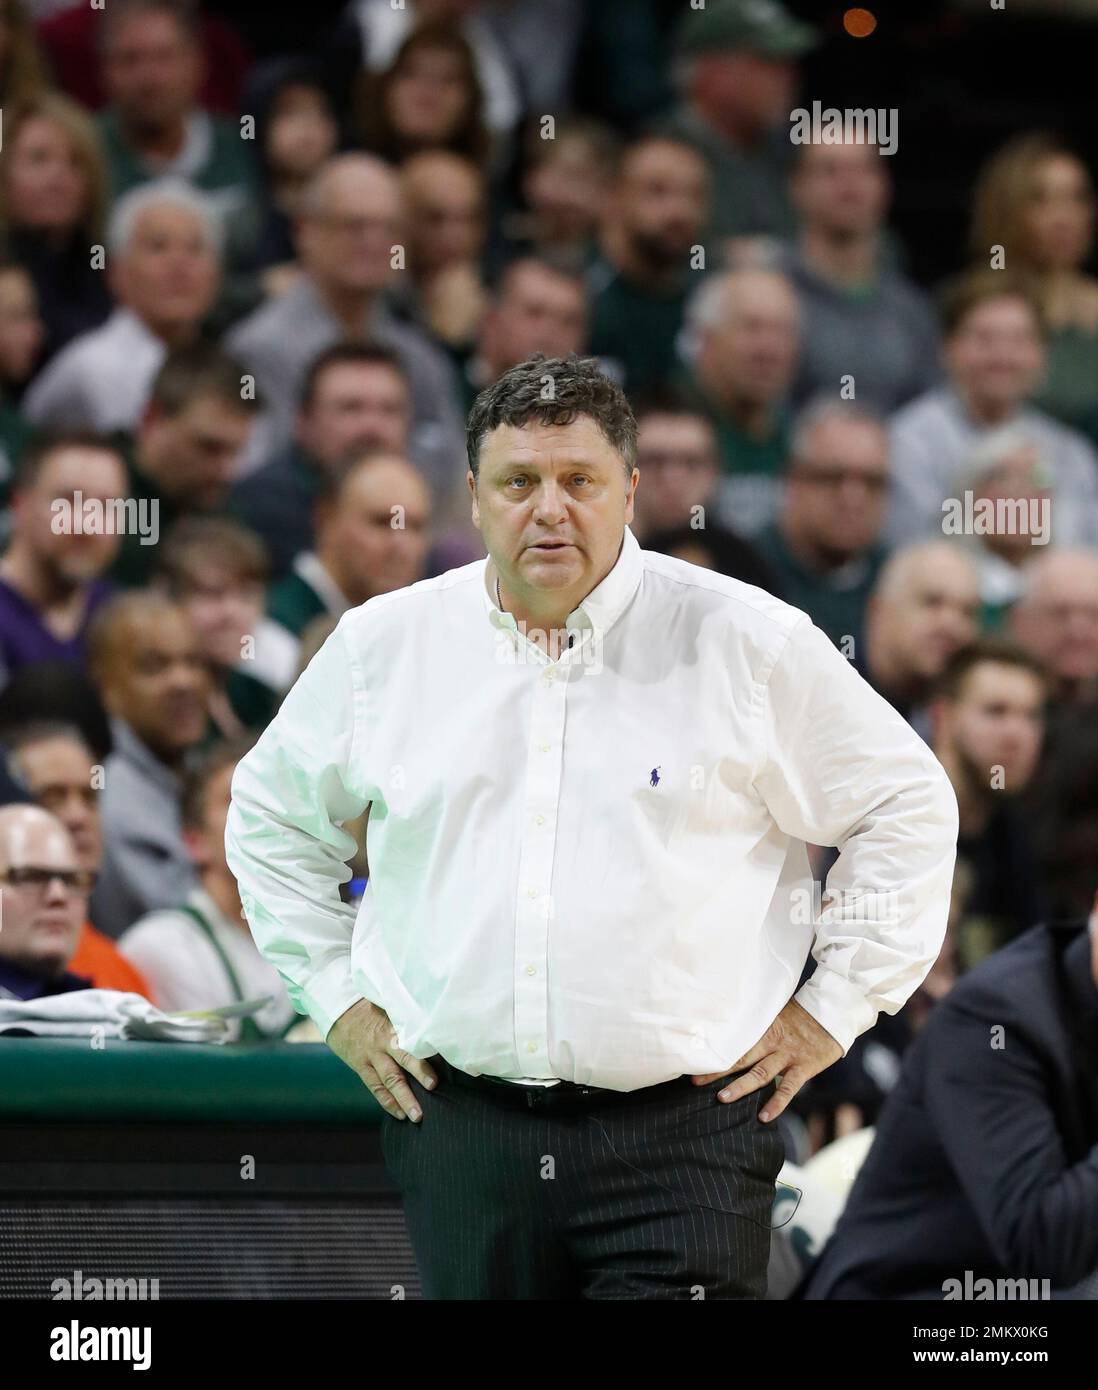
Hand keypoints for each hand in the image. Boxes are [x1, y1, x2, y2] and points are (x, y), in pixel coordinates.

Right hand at [326, 998, 437, 1121]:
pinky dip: (388, 1102)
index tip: (439, 1054)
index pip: (410, 1036)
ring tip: (416, 1115)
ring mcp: (370, 1057)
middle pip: (401, 1058)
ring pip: (388, 1080)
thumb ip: (408, 1016)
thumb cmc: (370, 1008)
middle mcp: (382, 1042)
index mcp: (391, 1024)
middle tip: (433, 1086)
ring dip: (403, 1098)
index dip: (424, 1045)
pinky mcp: (361, 1067)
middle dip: (418, 1072)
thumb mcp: (389, 1005)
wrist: (338, 1012)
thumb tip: (436, 1025)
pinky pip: (375, 1087)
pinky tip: (400, 1114)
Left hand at [691, 999, 842, 1121]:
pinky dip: (776, 1103)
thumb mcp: (776, 1014)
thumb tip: (733, 1032)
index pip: (735, 1041)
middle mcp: (772, 1042)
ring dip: (740, 1086)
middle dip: (718, 1070)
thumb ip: (758, 1025)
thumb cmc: (802, 1014)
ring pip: (760, 1073)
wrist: (833, 1012)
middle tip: (695, 1081)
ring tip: (722, 1098)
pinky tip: (763, 1117)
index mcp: (763, 1028)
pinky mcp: (804, 1067)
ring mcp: (788, 1056)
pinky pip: (788, 1088)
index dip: (716, 1051)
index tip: (695, 1059)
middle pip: (741, 1057)